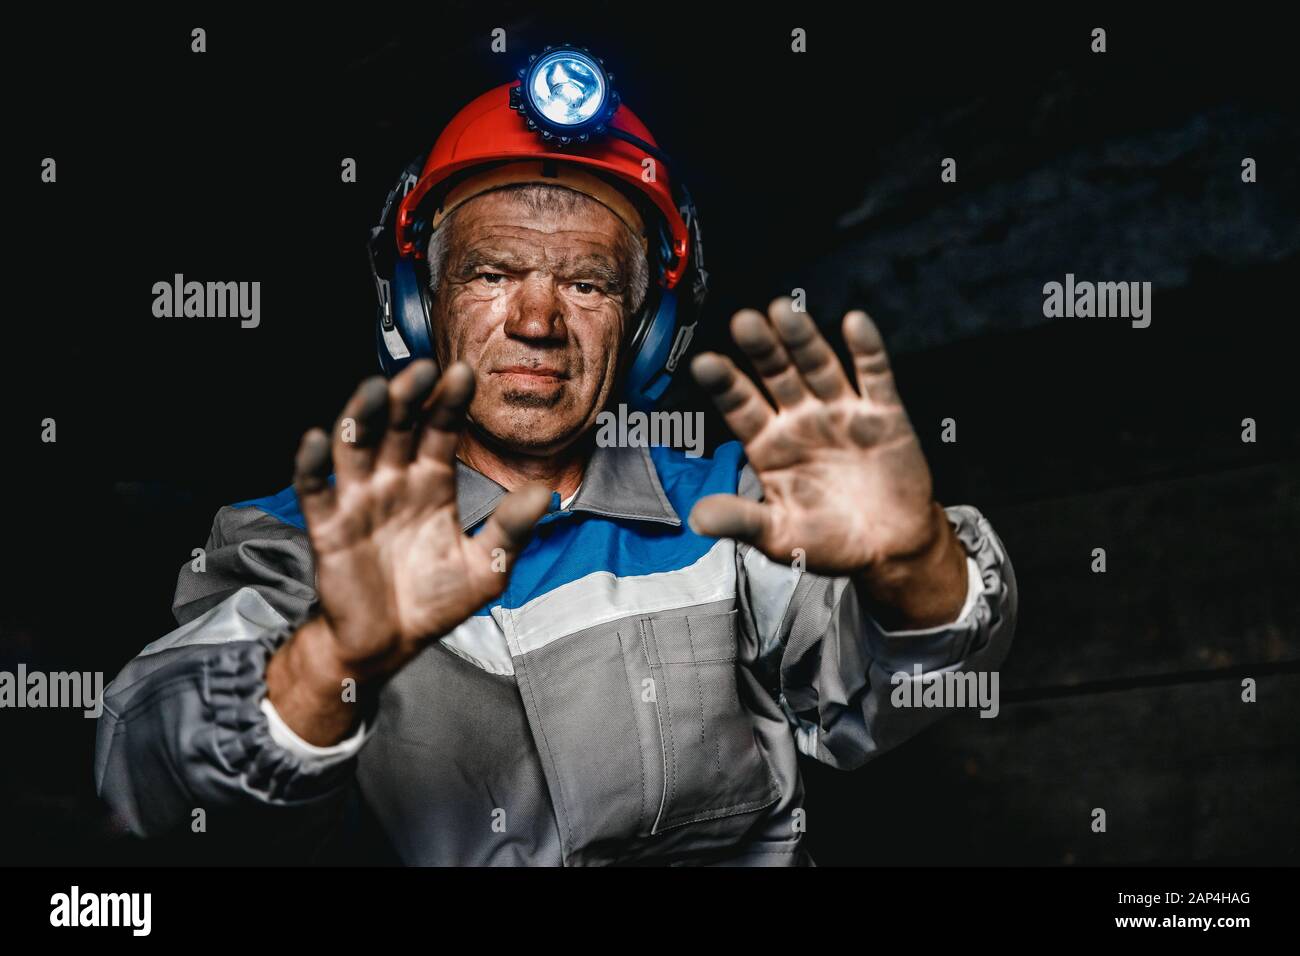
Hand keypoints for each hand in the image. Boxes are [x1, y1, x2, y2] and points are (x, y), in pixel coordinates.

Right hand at [266, 360, 550, 743]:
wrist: (389, 644)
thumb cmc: (435, 601)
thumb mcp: (486, 568)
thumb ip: (511, 531)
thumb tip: (543, 492)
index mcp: (432, 484)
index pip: (440, 432)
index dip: (449, 404)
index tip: (464, 374)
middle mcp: (394, 482)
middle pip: (397, 427)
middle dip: (407, 397)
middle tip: (421, 370)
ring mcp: (359, 500)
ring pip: (356, 446)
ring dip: (361, 416)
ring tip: (375, 390)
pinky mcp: (329, 526)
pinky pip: (316, 489)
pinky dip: (312, 463)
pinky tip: (317, 439)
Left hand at [688, 297, 967, 628]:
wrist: (889, 550)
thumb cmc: (827, 541)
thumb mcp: (778, 537)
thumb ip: (740, 521)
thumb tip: (695, 518)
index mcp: (769, 445)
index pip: (740, 407)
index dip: (725, 385)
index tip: (705, 363)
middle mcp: (800, 421)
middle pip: (777, 376)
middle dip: (762, 350)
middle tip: (744, 321)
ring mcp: (841, 413)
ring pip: (819, 367)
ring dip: (803, 340)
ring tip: (785, 311)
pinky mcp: (883, 415)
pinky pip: (874, 377)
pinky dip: (867, 350)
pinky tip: (854, 323)